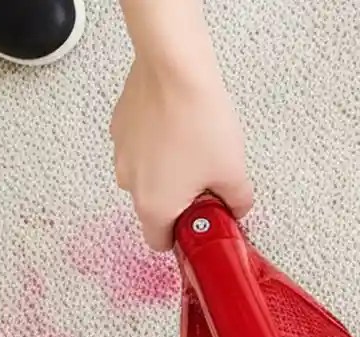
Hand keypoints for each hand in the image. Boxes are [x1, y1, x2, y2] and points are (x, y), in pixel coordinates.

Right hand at [110, 5, 252, 250]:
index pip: (161, 244)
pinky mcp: (121, 127)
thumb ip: (238, 201)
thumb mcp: (234, 171)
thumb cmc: (198, 119)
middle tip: (209, 181)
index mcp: (154, 205)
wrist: (175, 69)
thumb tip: (238, 207)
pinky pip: (141, 149)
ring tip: (197, 148)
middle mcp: (130, 184)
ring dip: (170, 172)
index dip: (184, 239)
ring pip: (148, 177)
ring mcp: (121, 154)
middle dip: (182, 202)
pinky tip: (181, 128)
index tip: (202, 226)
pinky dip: (158, 146)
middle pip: (155, 209)